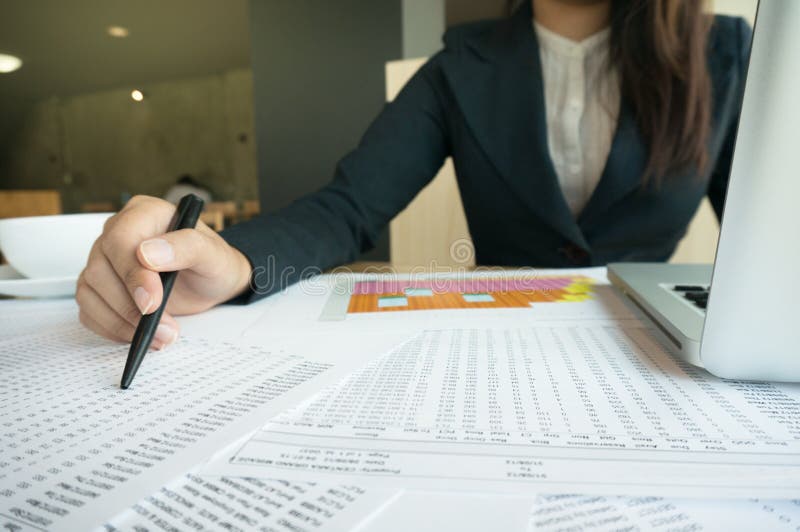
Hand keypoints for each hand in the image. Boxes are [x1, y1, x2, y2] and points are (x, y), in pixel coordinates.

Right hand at [77, 195, 251, 347]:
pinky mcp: (100, 288)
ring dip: (123, 322)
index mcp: (144, 214)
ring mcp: (105, 260)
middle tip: (164, 327)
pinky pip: (90, 310)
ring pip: (90, 292)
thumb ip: (186, 247)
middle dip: (130, 306)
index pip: (120, 239)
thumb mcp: (213, 254)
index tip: (152, 301)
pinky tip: (140, 333)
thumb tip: (148, 253)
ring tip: (161, 335)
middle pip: (100, 269)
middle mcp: (118, 233)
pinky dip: (112, 328)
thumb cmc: (212, 263)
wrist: (211, 283)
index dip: (132, 273)